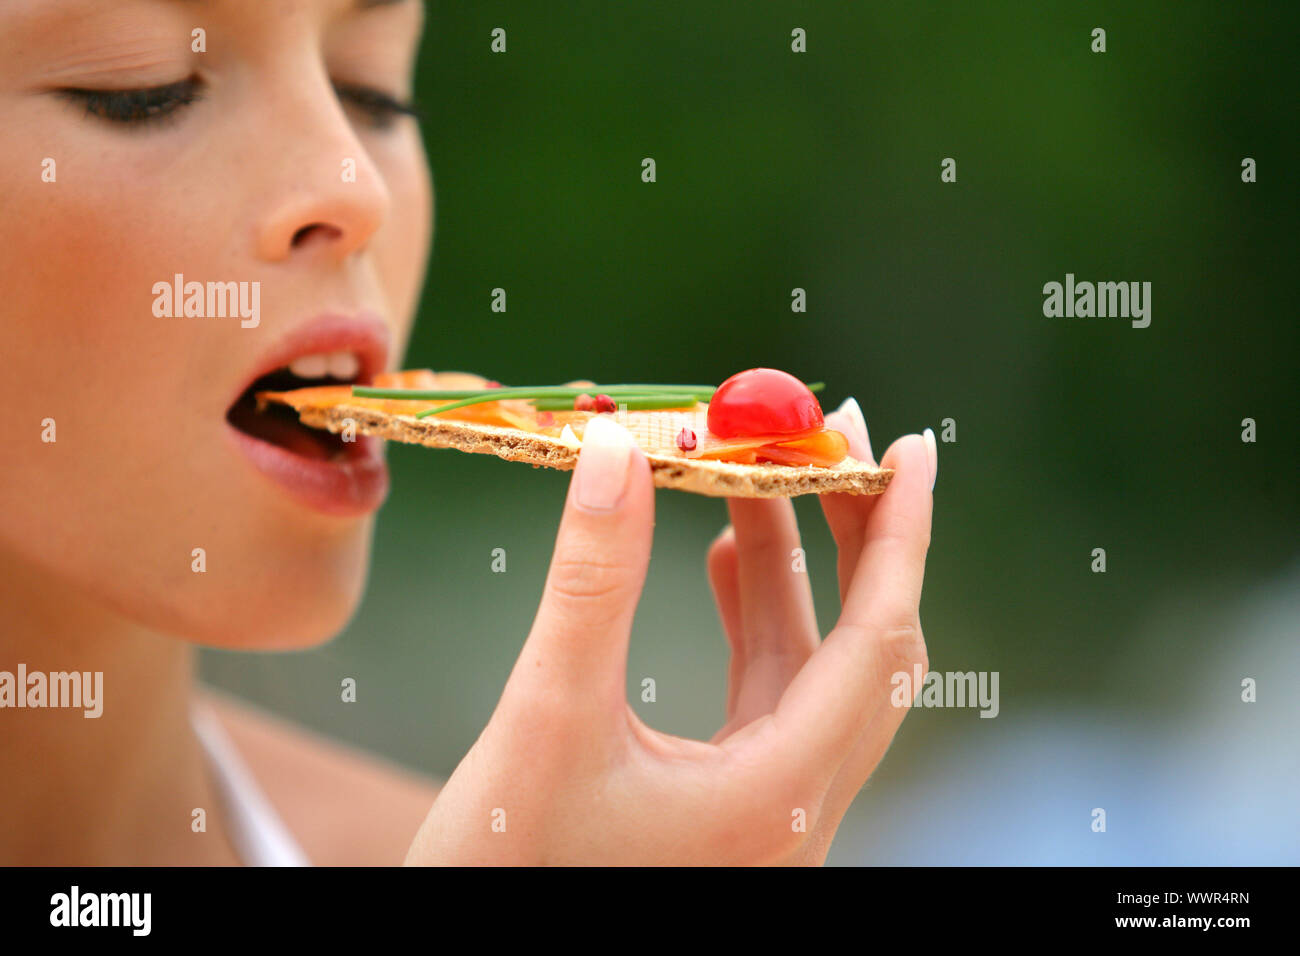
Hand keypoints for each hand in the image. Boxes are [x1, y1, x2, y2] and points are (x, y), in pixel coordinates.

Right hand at [405, 405, 935, 864]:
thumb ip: (591, 581)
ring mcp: (768, 810)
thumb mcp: (546, 716)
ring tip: (749, 478)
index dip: (898, 533)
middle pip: (866, 648)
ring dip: (789, 572)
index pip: (877, 638)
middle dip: (852, 536)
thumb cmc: (507, 869)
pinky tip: (721, 563)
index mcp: (778, 793)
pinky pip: (770, 697)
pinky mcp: (733, 805)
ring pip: (812, 669)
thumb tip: (616, 451)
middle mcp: (795, 806)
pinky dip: (756, 623)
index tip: (907, 445)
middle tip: (822, 441)